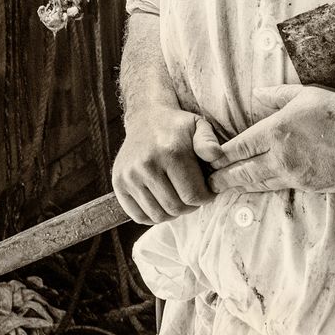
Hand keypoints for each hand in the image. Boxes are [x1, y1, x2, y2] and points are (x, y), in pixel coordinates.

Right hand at [111, 107, 222, 224]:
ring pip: (158, 215)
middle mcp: (147, 165)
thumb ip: (209, 141)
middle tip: (193, 194)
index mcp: (171, 152)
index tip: (208, 191)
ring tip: (178, 197)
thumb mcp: (198, 125)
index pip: (193, 195)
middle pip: (176, 208)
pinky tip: (162, 202)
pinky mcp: (118, 183)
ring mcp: (130, 176)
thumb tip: (216, 156)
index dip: (205, 198)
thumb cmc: (177, 126)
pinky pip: (139, 216)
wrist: (145, 117)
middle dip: (190, 206)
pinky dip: (154, 216)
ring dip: (173, 212)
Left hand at [208, 86, 334, 194]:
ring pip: (259, 184)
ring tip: (223, 189)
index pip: (238, 147)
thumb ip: (276, 96)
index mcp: (276, 132)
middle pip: (242, 173)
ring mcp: (295, 176)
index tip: (205, 159)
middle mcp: (281, 158)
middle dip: (221, 179)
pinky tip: (257, 187)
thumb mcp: (307, 95)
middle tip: (204, 185)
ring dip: (239, 186)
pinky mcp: (310, 187)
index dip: (218, 155)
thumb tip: (255, 94)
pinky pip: (279, 188)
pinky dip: (262, 188)